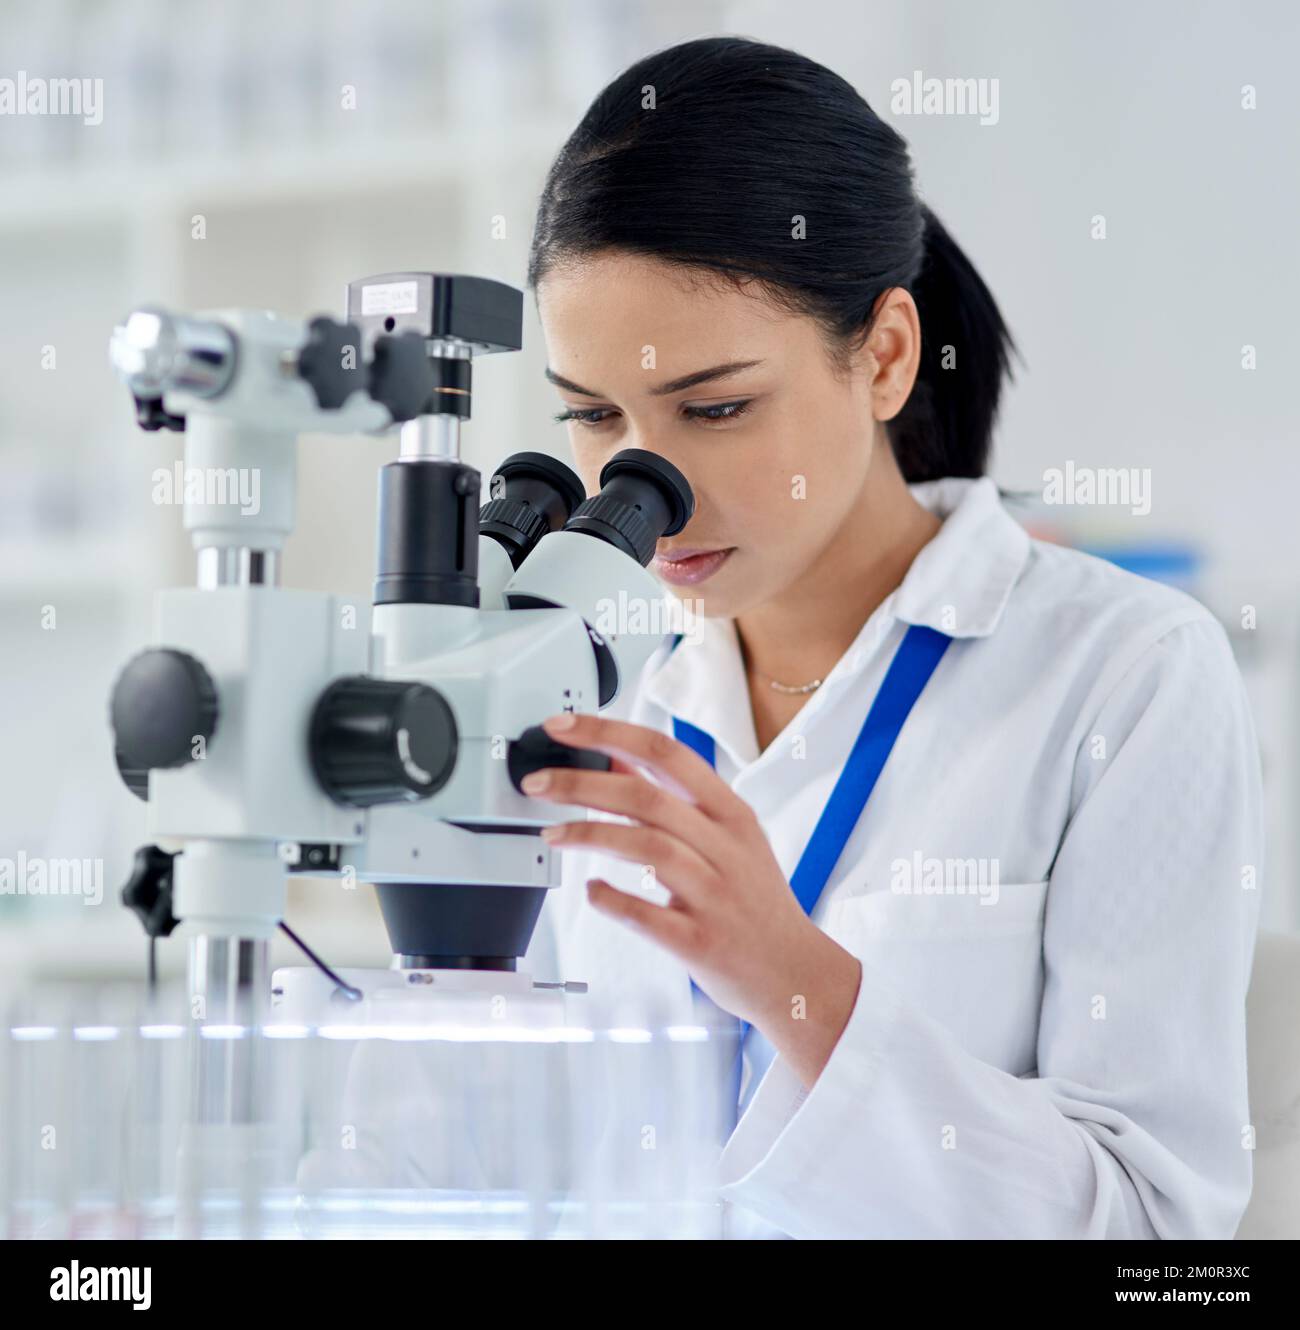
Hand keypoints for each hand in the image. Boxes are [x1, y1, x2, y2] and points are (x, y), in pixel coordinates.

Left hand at [521, 712, 863, 1086]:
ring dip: (590, 835)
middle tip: (537, 783)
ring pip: (647, 846)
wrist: (795, 973)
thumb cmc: (754, 901)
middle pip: (646, 796)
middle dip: (582, 783)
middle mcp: (726, 847)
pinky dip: (613, 900)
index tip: (562, 726)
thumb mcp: (729, 837)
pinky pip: (647, 915)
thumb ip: (676, 798)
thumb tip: (616, 755)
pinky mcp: (701, 942)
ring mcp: (715, 896)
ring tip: (553, 834)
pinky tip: (592, 892)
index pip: (667, 753)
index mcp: (731, 813)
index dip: (609, 733)